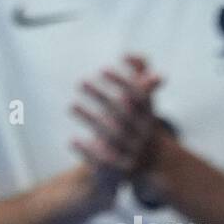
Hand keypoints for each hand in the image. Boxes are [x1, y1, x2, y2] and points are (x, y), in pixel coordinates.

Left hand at [69, 54, 164, 178]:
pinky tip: (72, 140)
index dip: (122, 82)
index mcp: (149, 114)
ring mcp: (134, 152)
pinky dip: (87, 151)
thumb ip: (140, 74)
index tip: (102, 68)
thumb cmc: (140, 119)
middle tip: (80, 81)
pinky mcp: (122, 170)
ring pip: (111, 136)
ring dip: (90, 119)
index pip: (138, 96)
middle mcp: (143, 132)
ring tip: (70, 105)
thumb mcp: (144, 98)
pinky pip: (104, 161)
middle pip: (122, 114)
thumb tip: (128, 54)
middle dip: (102, 97)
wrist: (153, 162)